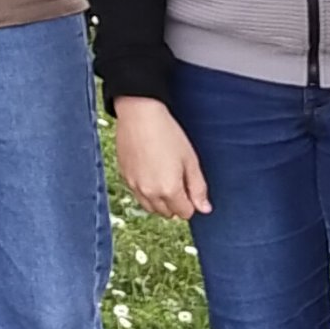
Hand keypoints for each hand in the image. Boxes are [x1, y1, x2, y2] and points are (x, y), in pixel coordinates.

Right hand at [112, 95, 210, 218]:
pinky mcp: (125, 177)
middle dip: (176, 203)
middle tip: (178, 180)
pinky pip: (138, 195)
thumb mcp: (190, 160)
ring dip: (160, 201)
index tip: (190, 185)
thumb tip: (205, 209)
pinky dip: (146, 192)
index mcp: (169, 190)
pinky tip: (150, 172)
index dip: (191, 201)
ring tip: (164, 178)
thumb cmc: (168, 134)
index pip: (185, 213)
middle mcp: (150, 193)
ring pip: (151, 208)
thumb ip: (198, 188)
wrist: (139, 115)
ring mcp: (134, 186)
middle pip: (167, 213)